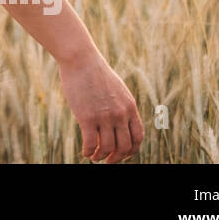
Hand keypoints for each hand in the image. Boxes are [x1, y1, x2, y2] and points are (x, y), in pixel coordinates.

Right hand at [58, 48, 143, 162]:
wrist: (81, 59)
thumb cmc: (95, 72)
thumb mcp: (116, 89)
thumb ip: (121, 106)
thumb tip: (120, 122)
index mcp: (130, 107)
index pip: (138, 137)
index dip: (131, 150)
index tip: (122, 154)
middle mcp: (120, 114)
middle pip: (124, 147)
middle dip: (116, 158)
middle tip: (108, 160)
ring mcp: (104, 116)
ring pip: (107, 148)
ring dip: (100, 156)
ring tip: (94, 156)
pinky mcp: (87, 117)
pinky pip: (91, 144)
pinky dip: (89, 152)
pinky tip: (85, 152)